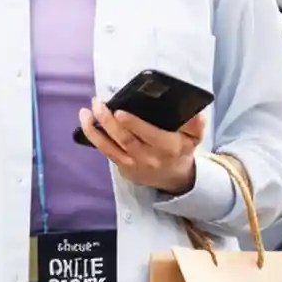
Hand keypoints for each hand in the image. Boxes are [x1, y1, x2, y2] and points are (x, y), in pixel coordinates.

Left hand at [78, 99, 204, 194]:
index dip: (134, 124)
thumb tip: (193, 110)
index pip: (150, 135)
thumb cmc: (182, 149)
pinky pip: (107, 153)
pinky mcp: (123, 170)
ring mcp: (134, 166)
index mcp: (168, 147)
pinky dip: (95, 138)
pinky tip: (88, 123)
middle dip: (108, 121)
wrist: (175, 178)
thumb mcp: (195, 137)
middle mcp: (149, 159)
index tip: (119, 110)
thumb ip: (196, 123)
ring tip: (85, 113)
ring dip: (94, 130)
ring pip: (110, 148)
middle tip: (98, 103)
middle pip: (125, 140)